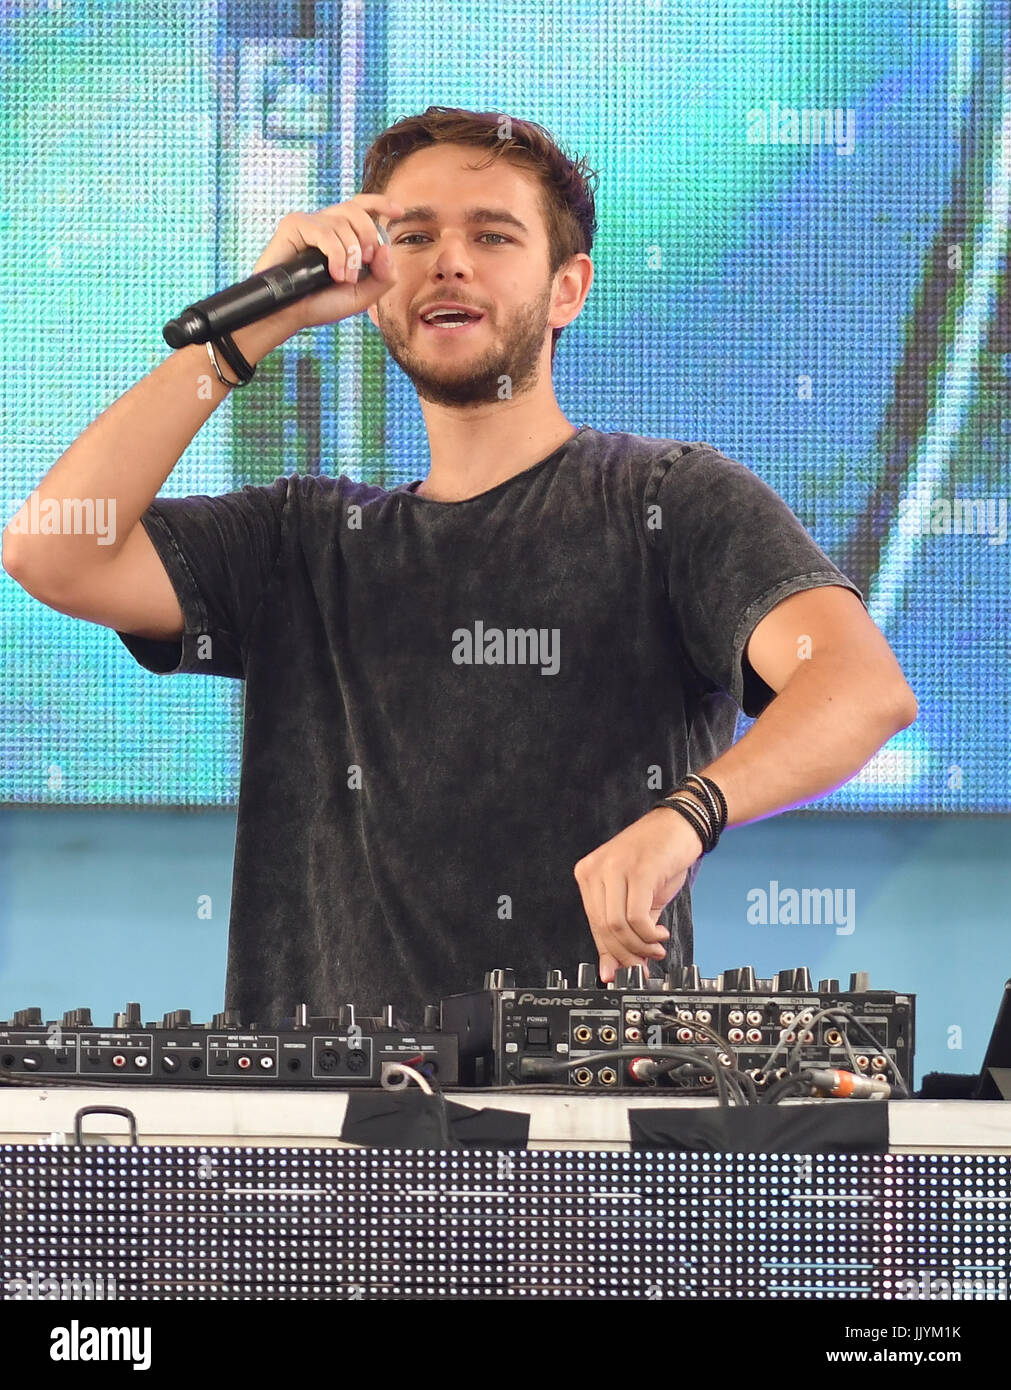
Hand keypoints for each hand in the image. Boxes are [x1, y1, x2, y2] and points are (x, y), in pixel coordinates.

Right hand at [251, 193, 404, 331]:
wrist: (291, 315)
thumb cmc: (321, 303)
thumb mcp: (362, 295)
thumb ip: (383, 275)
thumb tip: (386, 248)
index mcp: (341, 235)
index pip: (362, 208)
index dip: (380, 204)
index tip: (399, 212)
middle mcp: (325, 224)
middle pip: (356, 210)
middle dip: (368, 235)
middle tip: (366, 261)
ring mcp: (309, 223)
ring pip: (342, 223)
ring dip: (351, 255)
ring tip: (344, 279)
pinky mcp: (294, 225)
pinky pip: (325, 232)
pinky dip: (336, 255)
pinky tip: (334, 274)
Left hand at [572, 807, 703, 982]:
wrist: (682, 824)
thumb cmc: (660, 857)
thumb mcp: (637, 897)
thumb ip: (624, 929)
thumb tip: (615, 968)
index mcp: (589, 874)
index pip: (593, 925)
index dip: (610, 953)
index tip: (623, 970)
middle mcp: (596, 870)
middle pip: (603, 928)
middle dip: (626, 954)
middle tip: (645, 963)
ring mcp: (614, 868)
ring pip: (617, 925)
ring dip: (640, 945)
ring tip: (656, 947)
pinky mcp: (637, 870)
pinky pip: (635, 916)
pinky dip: (648, 934)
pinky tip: (660, 934)